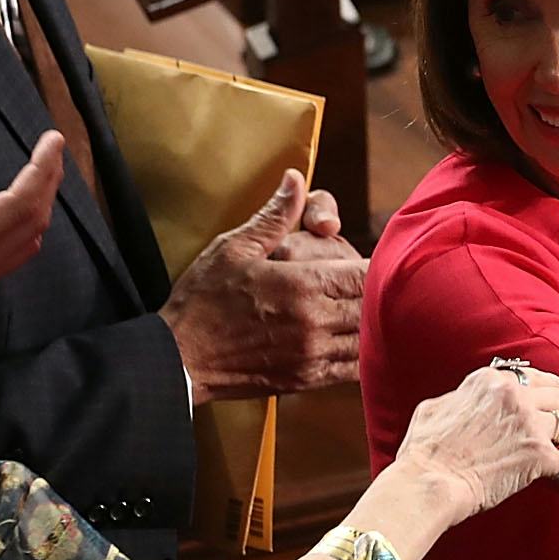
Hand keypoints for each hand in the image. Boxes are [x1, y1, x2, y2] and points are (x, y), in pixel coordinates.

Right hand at [0, 136, 63, 357]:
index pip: (20, 203)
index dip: (42, 168)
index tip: (52, 139)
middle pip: (34, 219)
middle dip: (49, 180)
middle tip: (52, 147)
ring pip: (30, 237)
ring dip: (41, 202)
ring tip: (43, 171)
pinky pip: (16, 252)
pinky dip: (27, 223)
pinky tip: (20, 210)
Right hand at [161, 171, 366, 399]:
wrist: (178, 359)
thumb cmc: (203, 300)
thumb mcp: (234, 248)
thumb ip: (274, 216)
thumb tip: (296, 179)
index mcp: (302, 285)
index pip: (366, 274)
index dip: (379, 264)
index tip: (376, 257)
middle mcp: (315, 322)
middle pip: (373, 307)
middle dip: (379, 293)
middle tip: (378, 282)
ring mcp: (312, 356)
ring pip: (368, 339)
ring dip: (373, 324)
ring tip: (369, 308)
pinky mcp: (306, 380)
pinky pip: (352, 369)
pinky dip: (362, 354)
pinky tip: (355, 338)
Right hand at [392, 362, 558, 521]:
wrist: (429, 480)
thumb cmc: (423, 451)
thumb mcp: (435, 408)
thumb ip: (460, 399)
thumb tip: (464, 403)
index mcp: (490, 381)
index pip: (531, 378)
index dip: (552, 385)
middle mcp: (516, 396)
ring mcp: (531, 424)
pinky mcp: (540, 456)